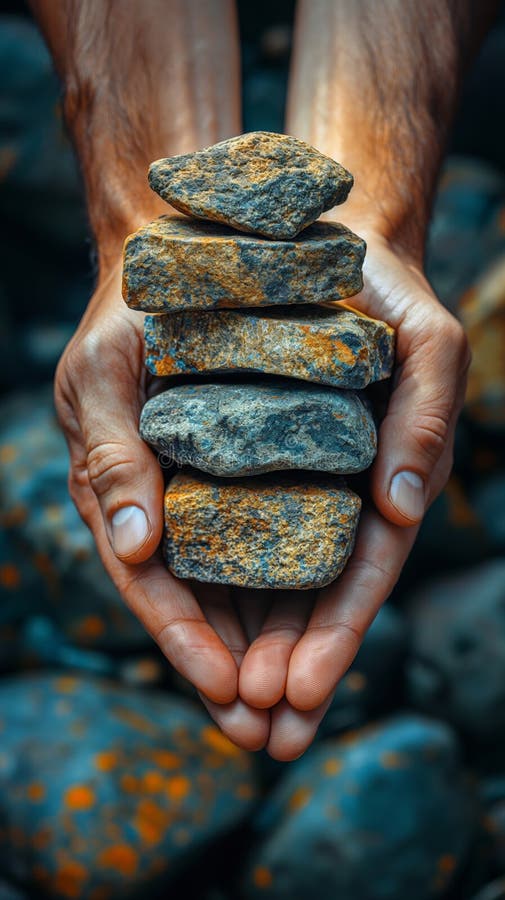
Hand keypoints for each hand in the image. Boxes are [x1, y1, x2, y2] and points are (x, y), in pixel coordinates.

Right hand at [54, 262, 272, 750]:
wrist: (194, 262)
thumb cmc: (135, 318)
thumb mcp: (104, 376)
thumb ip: (111, 458)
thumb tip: (135, 549)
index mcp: (125, 493)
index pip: (152, 585)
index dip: (183, 639)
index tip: (224, 685)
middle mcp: (172, 509)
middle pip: (202, 609)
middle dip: (233, 673)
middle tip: (270, 734)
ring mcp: (217, 500)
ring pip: (244, 595)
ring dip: (271, 655)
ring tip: (299, 717)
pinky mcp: (262, 482)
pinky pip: (279, 551)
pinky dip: (295, 601)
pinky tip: (319, 643)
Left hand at [235, 232, 470, 755]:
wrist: (308, 243)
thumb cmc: (381, 290)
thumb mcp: (427, 339)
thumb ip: (427, 417)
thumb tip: (402, 511)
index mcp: (382, 478)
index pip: (361, 573)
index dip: (337, 635)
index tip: (306, 691)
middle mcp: (331, 493)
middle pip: (310, 598)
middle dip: (288, 668)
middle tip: (260, 736)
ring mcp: (281, 483)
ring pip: (262, 582)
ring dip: (245, 649)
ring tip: (223, 712)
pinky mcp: (232, 464)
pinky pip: (219, 535)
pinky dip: (208, 589)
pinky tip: (195, 638)